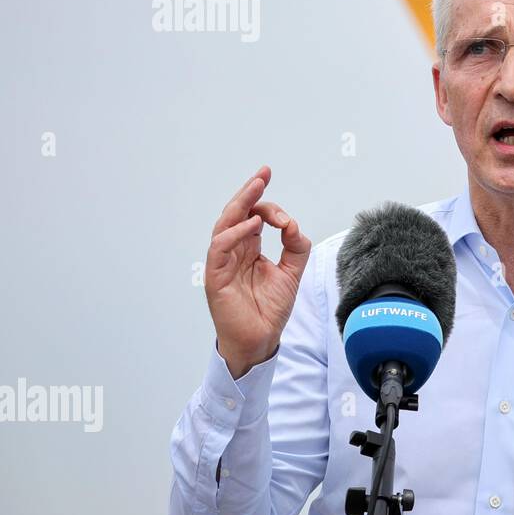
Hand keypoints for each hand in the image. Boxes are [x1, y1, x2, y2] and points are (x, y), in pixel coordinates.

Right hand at [205, 165, 311, 378]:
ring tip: (256, 189)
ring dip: (240, 205)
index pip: (253, 217)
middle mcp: (234, 252)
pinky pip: (219, 248)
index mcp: (249, 249)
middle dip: (249, 192)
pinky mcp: (216, 276)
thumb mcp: (292, 273)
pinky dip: (234, 233)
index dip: (267, 205)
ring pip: (225, 225)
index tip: (283, 208)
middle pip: (236, 214)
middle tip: (263, 174)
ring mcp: (222, 263)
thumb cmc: (269, 309)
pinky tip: (251, 225)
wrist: (260, 340)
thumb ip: (296, 247)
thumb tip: (293, 225)